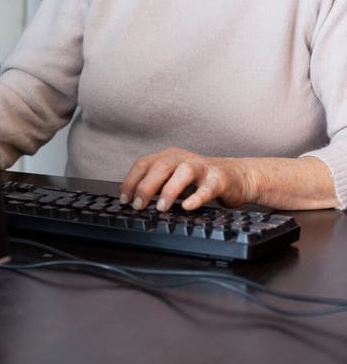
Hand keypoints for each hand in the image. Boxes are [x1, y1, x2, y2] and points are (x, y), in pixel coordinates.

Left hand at [119, 147, 256, 211]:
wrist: (238, 176)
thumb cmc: (202, 179)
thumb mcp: (176, 178)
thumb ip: (158, 185)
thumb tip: (134, 202)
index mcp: (170, 156)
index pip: (144, 164)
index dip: (132, 180)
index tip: (124, 198)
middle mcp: (183, 158)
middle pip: (160, 166)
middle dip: (146, 186)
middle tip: (137, 204)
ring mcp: (202, 167)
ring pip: (183, 172)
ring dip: (169, 189)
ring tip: (161, 207)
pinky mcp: (219, 179)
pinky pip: (207, 188)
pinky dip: (196, 197)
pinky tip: (187, 207)